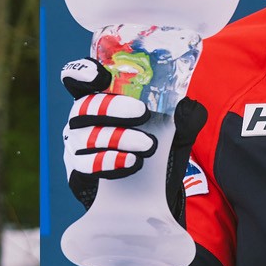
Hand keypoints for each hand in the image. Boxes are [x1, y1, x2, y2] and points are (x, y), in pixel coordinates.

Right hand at [60, 58, 207, 221]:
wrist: (152, 193)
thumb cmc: (157, 151)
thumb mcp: (174, 132)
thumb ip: (183, 118)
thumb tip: (188, 107)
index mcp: (98, 99)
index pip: (78, 79)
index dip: (83, 73)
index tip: (102, 76)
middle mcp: (81, 120)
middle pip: (83, 107)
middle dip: (113, 108)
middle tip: (142, 113)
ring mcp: (77, 146)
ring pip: (85, 136)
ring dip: (118, 138)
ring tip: (148, 146)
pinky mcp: (78, 172)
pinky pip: (86, 165)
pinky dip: (109, 162)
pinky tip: (131, 162)